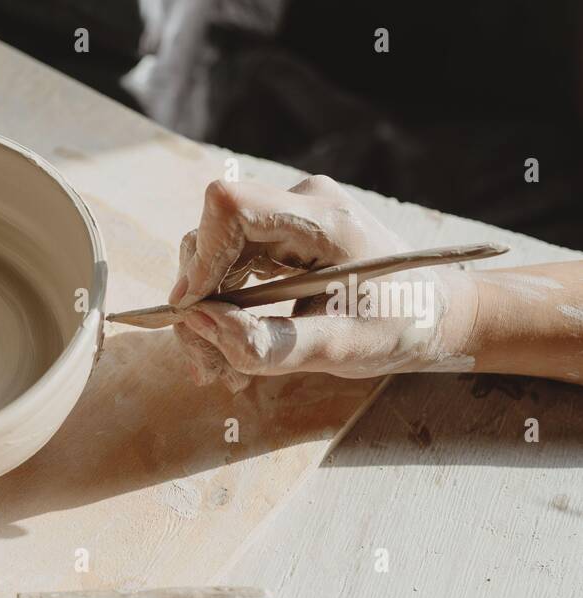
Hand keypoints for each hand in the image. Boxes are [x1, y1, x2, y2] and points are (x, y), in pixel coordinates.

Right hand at [170, 175, 476, 388]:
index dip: (202, 256)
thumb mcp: (339, 350)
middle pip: (214, 230)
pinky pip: (230, 260)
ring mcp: (291, 215)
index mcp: (326, 220)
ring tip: (220, 365)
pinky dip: (221, 303)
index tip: (192, 311)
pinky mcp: (283, 233)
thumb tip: (199, 322)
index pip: (233, 206)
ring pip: (213, 249)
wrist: (435, 312)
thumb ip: (267, 343)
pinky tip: (231, 343)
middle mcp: (303, 202)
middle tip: (205, 363)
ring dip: (205, 308)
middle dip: (198, 298)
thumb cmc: (400, 327)